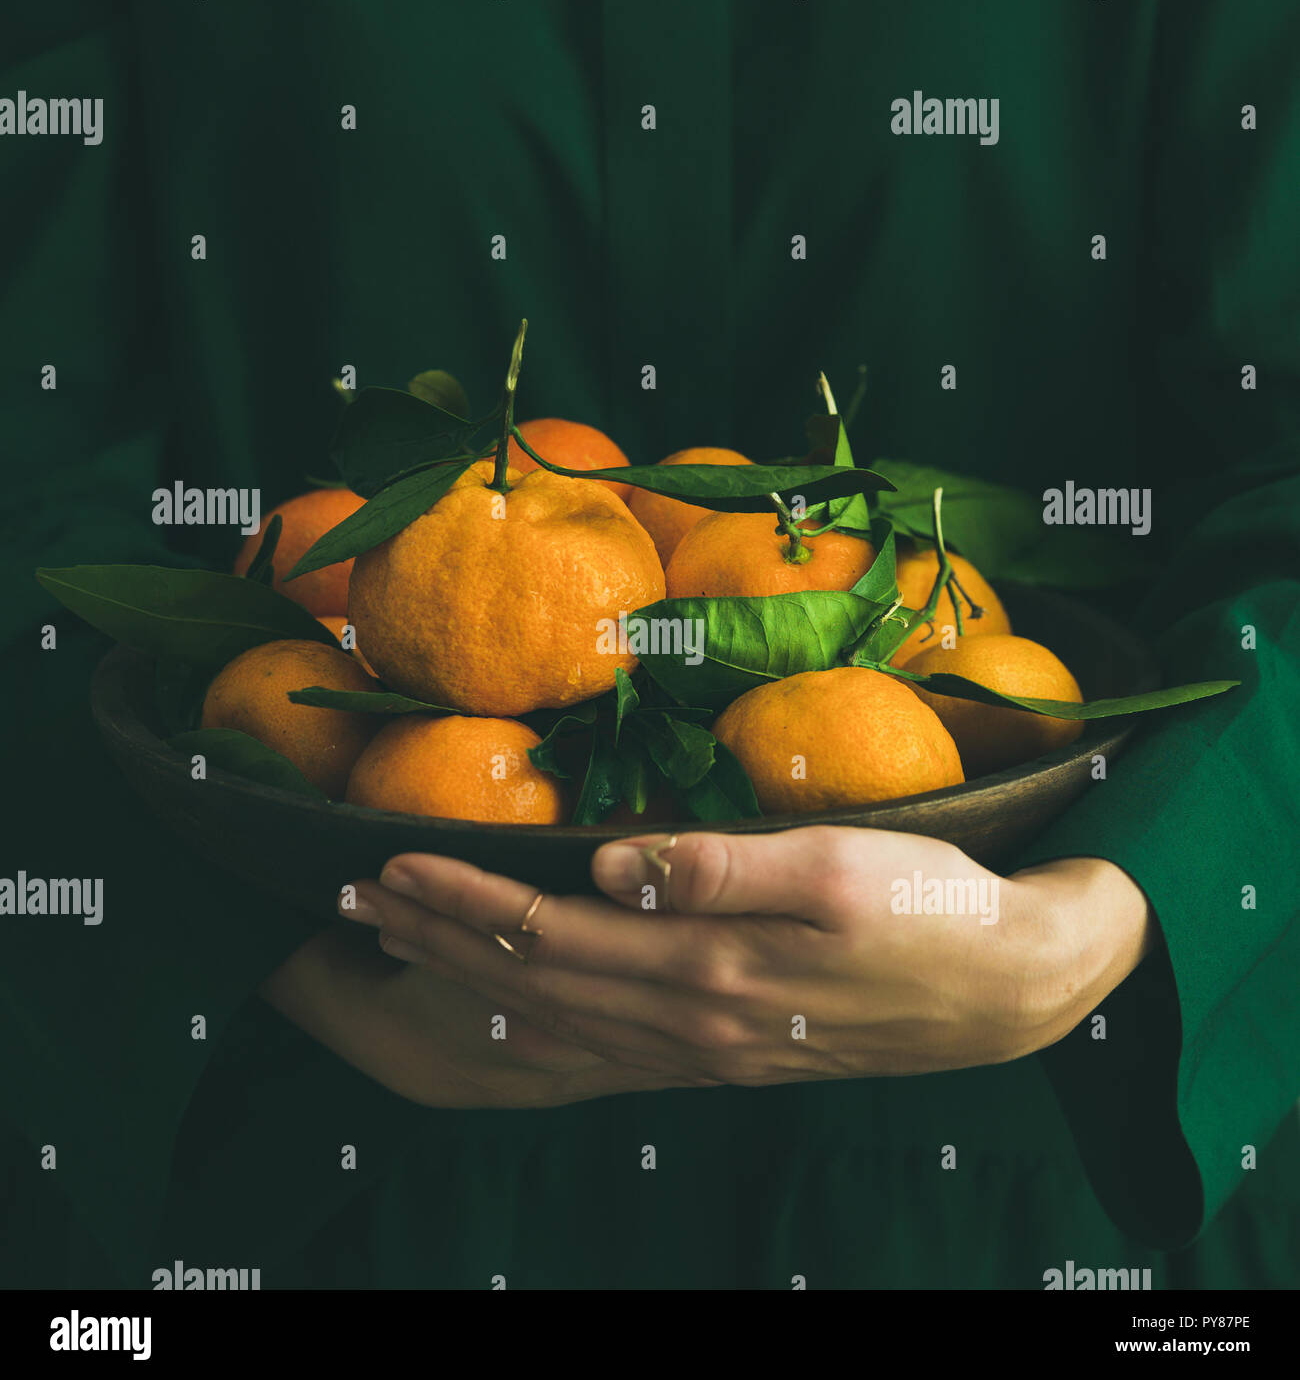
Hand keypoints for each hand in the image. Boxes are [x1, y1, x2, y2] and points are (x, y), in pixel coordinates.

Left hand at [345, 827, 1152, 1083]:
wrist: (1001, 988)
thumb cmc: (923, 908)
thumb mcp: (835, 868)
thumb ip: (721, 868)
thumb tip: (613, 859)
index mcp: (706, 970)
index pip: (549, 935)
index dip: (464, 902)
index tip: (392, 861)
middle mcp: (688, 1023)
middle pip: (532, 986)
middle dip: (438, 941)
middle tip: (359, 900)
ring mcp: (702, 1049)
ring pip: (554, 1024)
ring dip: (470, 983)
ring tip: (404, 945)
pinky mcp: (723, 1051)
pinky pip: (598, 1052)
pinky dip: (530, 1030)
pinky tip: (503, 1014)